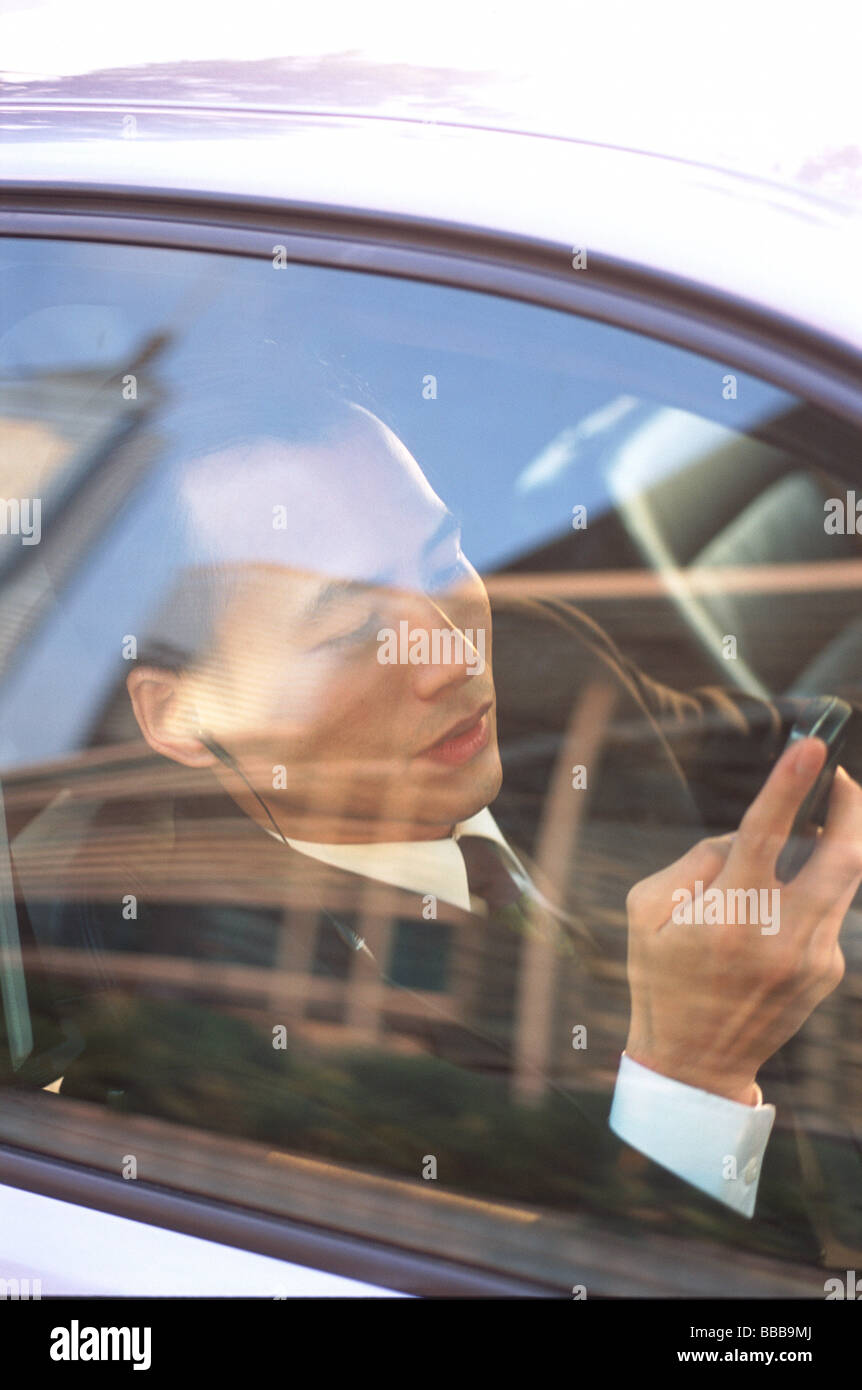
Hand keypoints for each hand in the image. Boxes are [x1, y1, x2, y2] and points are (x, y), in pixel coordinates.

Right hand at [624, 737, 861, 1104]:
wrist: (694, 1061)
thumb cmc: (661, 976)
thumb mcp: (647, 910)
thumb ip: (696, 861)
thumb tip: (747, 835)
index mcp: (727, 916)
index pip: (766, 834)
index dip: (790, 784)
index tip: (813, 746)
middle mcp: (779, 935)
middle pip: (844, 855)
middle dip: (852, 806)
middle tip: (840, 778)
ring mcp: (812, 956)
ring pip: (846, 879)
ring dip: (838, 842)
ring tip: (815, 825)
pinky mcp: (827, 971)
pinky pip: (830, 910)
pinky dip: (814, 889)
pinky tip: (783, 901)